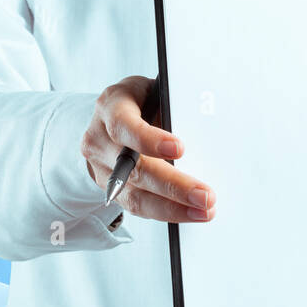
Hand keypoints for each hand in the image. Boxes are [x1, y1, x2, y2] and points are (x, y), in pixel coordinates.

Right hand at [80, 76, 214, 223]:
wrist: (117, 116)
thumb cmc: (145, 102)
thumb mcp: (157, 94)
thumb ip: (173, 111)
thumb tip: (207, 138)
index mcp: (111, 106)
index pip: (123, 125)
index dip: (148, 139)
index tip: (180, 149)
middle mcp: (99, 139)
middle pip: (133, 169)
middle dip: (172, 185)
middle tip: (204, 196)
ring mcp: (101, 167)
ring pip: (134, 195)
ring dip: (172, 207)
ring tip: (203, 211)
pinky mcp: (110, 189)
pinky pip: (137, 206)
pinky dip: (166, 211)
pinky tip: (189, 212)